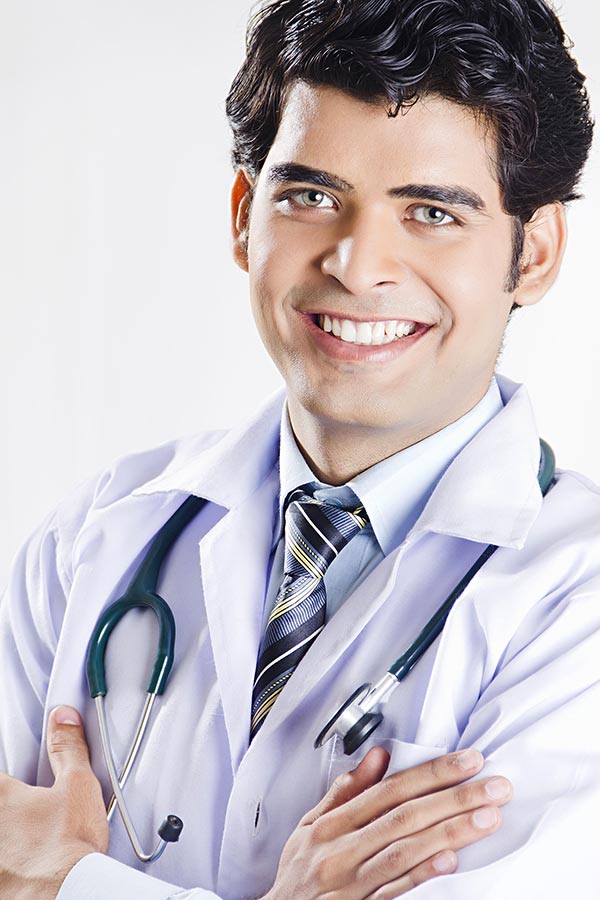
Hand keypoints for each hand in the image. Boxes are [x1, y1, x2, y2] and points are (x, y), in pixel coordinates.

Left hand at [0, 706, 108, 899]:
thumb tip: (62, 718)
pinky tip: (22, 865)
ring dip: (8, 837)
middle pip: (0, 806)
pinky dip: (8, 865)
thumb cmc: (67, 850)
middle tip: (29, 819)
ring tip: (28, 842)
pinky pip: (1, 868)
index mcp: (1, 795)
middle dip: (11, 810)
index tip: (20, 792)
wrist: (64, 897)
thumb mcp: (77, 786)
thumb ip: (67, 748)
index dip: (9, 786)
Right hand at [264, 746, 511, 899]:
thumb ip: (346, 791)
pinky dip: (423, 874)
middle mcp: (342, 849)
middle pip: (405, 816)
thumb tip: (377, 757)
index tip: (467, 762)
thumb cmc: (299, 873)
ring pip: (406, 849)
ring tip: (486, 818)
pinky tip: (449, 860)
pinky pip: (395, 888)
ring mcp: (352, 881)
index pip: (390, 790)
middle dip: (453, 798)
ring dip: (450, 831)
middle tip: (492, 786)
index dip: (431, 773)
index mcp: (332, 824)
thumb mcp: (311, 825)